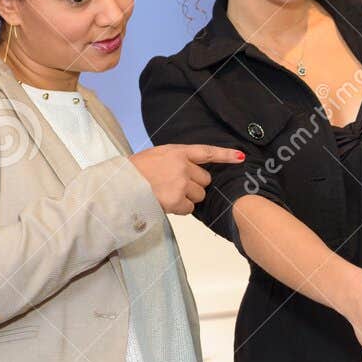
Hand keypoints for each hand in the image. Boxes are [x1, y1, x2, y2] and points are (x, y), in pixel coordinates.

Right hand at [130, 144, 245, 214]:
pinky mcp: (177, 200)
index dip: (225, 155)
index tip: (240, 157)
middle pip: (205, 180)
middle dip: (195, 185)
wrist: (120, 185)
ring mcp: (180, 183)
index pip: (207, 152)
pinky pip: (190, 209)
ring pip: (199, 196)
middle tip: (175, 186)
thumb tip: (193, 170)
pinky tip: (166, 202)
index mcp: (177, 152)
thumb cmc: (135, 171)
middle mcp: (182, 166)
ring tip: (168, 193)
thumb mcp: (157, 155)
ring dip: (188, 198)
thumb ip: (177, 159)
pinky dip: (181, 209)